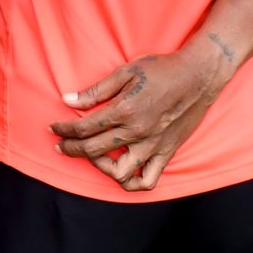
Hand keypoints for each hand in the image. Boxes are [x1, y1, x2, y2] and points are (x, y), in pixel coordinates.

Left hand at [51, 40, 238, 190]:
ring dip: (99, 167)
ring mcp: (153, 146)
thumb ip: (96, 91)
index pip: (84, 128)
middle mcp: (137, 132)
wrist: (199, 76)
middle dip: (71, 149)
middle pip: (94, 150)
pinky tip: (121, 172)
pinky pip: (148, 181)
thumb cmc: (162, 70)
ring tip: (93, 156)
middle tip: (61, 145)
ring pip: (119, 173)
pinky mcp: (166, 153)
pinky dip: (132, 183)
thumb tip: (68, 100)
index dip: (64, 130)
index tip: (54, 129)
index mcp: (125, 110)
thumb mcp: (126, 72)